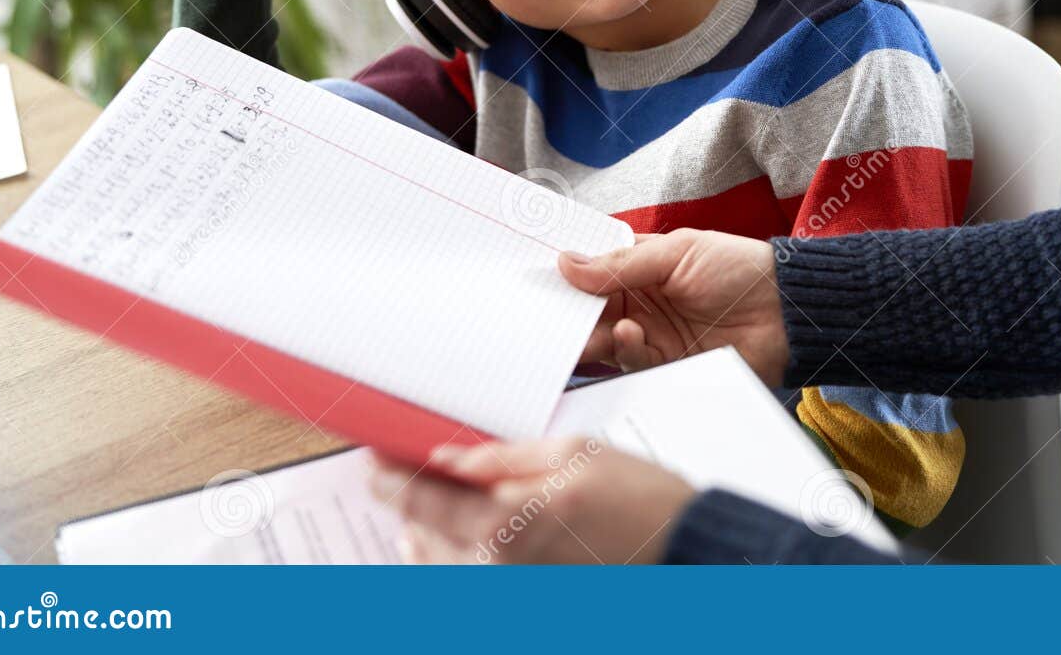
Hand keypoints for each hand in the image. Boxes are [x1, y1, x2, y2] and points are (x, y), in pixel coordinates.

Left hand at [371, 439, 694, 563]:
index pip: (422, 502)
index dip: (390, 478)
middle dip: (409, 506)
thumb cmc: (640, 499)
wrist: (685, 555)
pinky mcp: (523, 607)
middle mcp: (498, 570)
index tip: (374, 460)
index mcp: (508, 522)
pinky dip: (454, 562)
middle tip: (400, 476)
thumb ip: (503, 456)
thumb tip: (448, 457)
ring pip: (439, 568)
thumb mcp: (573, 454)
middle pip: (421, 539)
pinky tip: (460, 542)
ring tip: (430, 510)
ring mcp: (509, 595)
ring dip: (427, 537)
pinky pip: (469, 585)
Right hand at [559, 228, 788, 385]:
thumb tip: (566, 262)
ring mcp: (651, 336)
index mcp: (639, 269)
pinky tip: (630, 334)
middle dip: (568, 316)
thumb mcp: (677, 253)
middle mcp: (639, 303)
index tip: (536, 281)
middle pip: (590, 313)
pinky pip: (632, 362)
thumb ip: (621, 263)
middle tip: (543, 319)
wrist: (786, 312)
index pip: (591, 275)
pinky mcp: (665, 366)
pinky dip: (625, 350)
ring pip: (604, 341)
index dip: (565, 279)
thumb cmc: (739, 268)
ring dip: (591, 337)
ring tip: (589, 331)